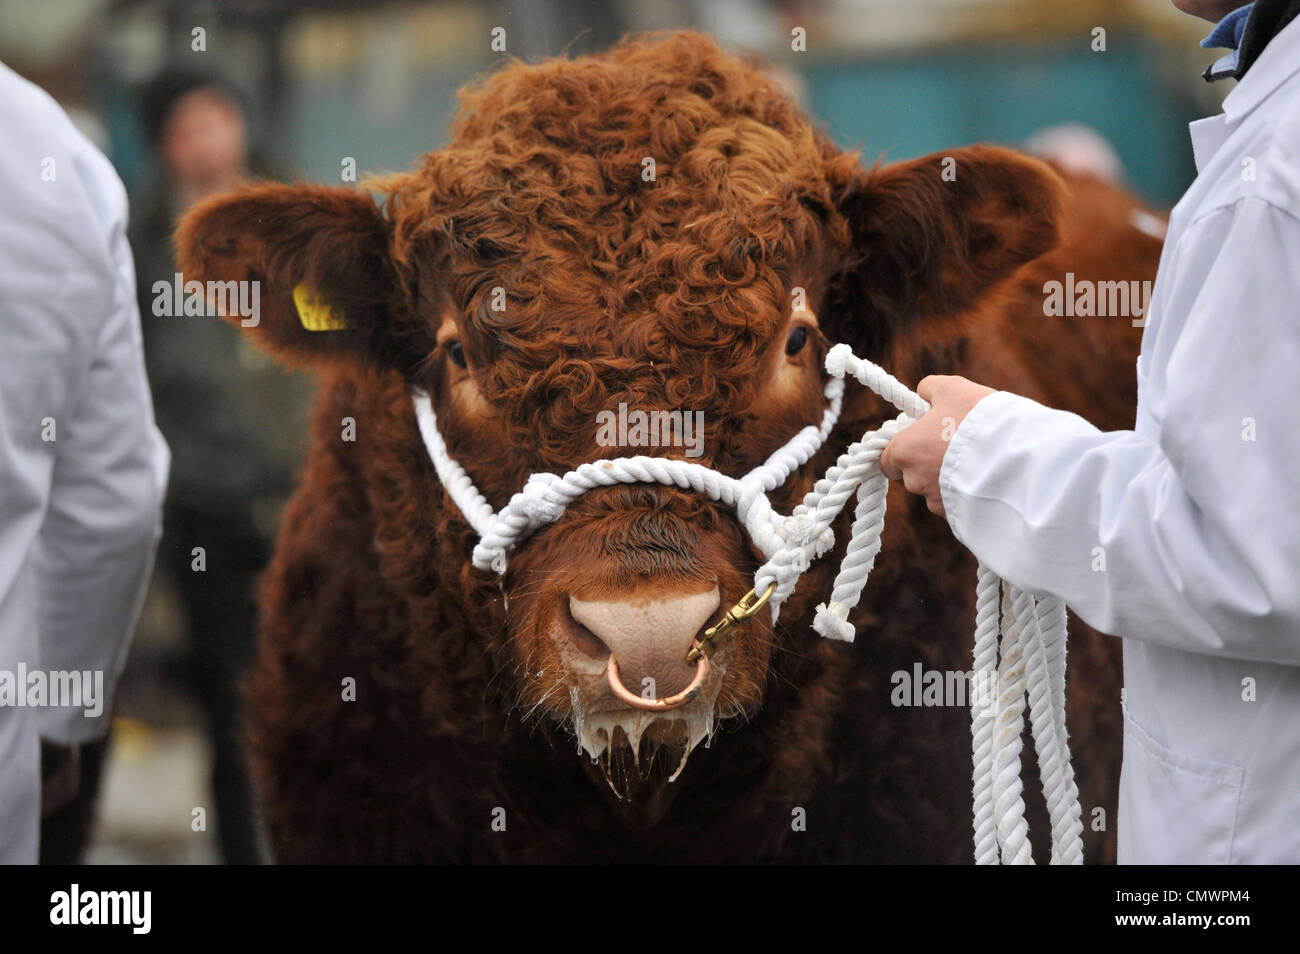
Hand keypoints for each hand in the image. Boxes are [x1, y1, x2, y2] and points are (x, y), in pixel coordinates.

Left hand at [879, 375, 994, 518]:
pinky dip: (966, 492)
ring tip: (976, 459)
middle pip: (912, 475)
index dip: (900, 450)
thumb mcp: (953, 388)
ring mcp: (937, 503)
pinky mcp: (959, 516)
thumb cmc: (981, 420)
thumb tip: (923, 393)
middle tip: (953, 444)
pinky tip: (985, 476)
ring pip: (935, 491)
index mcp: (906, 451)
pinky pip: (956, 504)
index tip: (919, 438)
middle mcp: (915, 482)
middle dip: (927, 463)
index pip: (885, 460)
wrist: (1020, 458)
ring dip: (947, 479)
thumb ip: (930, 388)